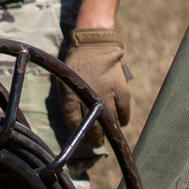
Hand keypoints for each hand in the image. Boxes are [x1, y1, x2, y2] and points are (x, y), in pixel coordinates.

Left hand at [55, 27, 130, 148]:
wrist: (93, 45)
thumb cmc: (76, 66)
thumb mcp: (65, 83)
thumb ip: (70, 102)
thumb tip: (78, 126)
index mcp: (70, 92)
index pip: (73, 120)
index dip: (78, 134)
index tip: (82, 143)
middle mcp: (88, 93)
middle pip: (93, 123)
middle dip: (95, 137)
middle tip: (96, 143)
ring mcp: (106, 91)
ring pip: (109, 119)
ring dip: (109, 130)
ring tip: (107, 135)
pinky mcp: (121, 88)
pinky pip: (124, 109)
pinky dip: (122, 118)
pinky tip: (120, 122)